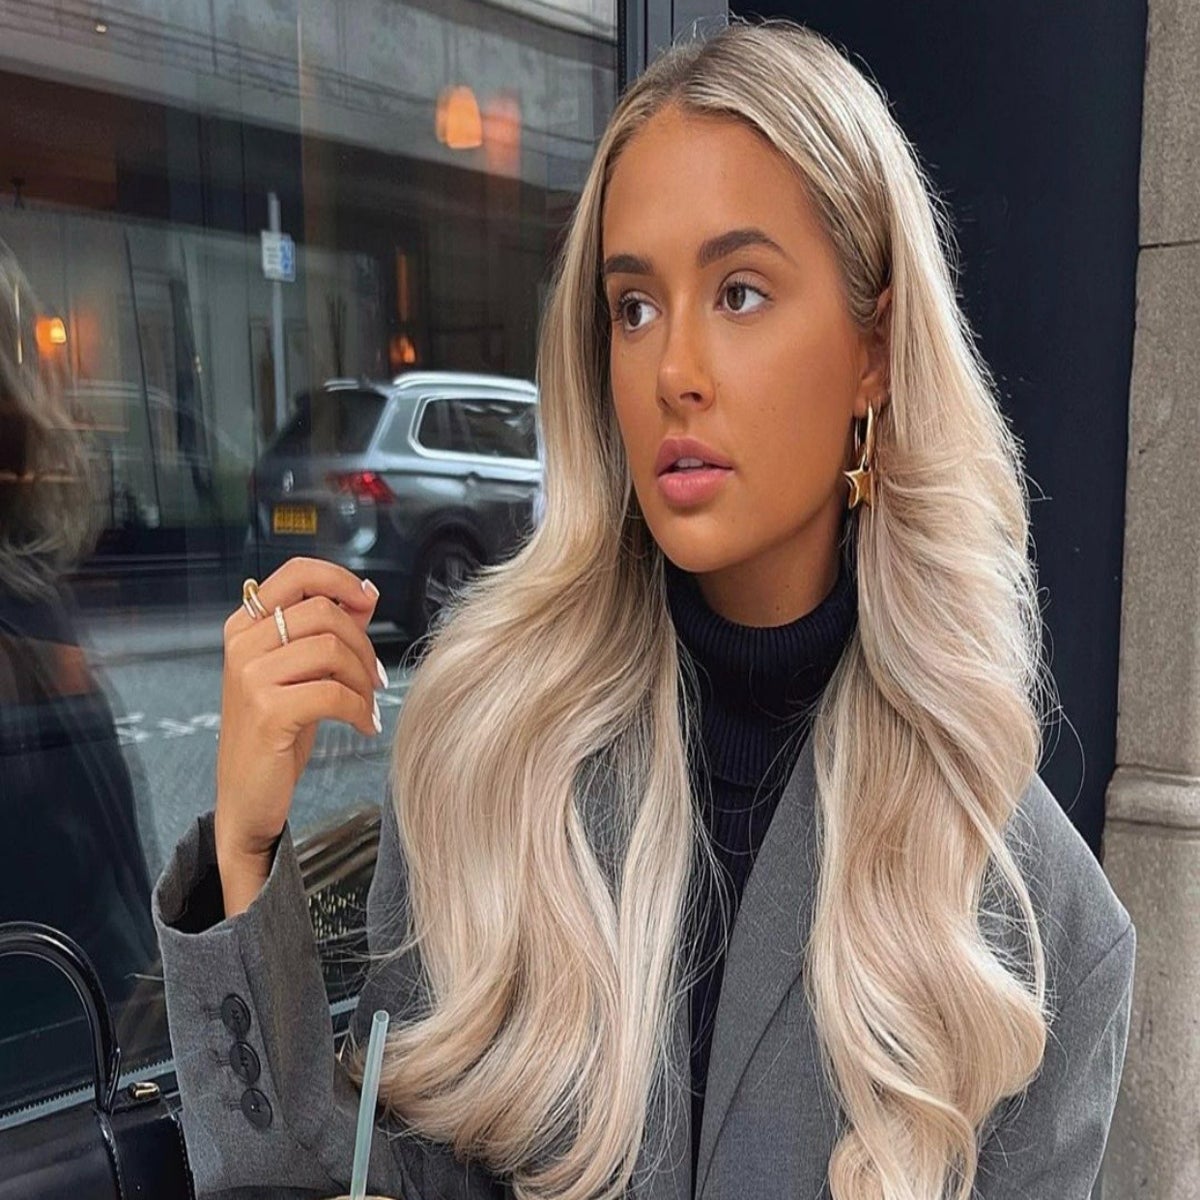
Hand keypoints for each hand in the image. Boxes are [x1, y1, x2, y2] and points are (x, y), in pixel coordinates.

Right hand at [214, 556, 387, 913]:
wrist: (246, 796)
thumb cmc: (277, 730)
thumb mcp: (302, 672)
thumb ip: (328, 630)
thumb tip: (366, 593)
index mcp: (245, 625)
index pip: (297, 573)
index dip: (340, 579)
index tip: (368, 599)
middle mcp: (242, 643)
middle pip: (325, 613)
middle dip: (363, 645)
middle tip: (374, 679)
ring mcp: (250, 676)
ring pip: (332, 650)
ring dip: (364, 680)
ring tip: (367, 704)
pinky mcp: (267, 710)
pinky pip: (334, 693)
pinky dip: (360, 709)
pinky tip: (364, 725)